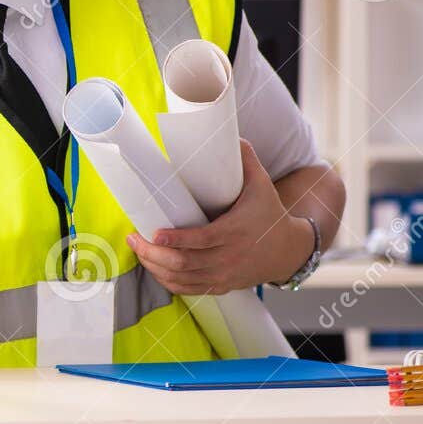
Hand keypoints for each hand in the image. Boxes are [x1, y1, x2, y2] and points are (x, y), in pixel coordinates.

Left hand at [126, 139, 313, 294]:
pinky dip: (167, 281)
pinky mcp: (220, 286)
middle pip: (185, 262)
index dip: (176, 240)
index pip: (202, 240)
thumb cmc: (269, 213)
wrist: (289, 251)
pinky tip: (152, 267)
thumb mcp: (261, 185)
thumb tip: (231, 133)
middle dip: (153, 253)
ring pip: (182, 279)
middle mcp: (229, 257)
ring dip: (154, 266)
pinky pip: (188, 290)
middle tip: (133, 238)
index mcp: (236, 232)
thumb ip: (245, 160)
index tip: (153, 233)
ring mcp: (224, 275)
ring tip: (137, 248)